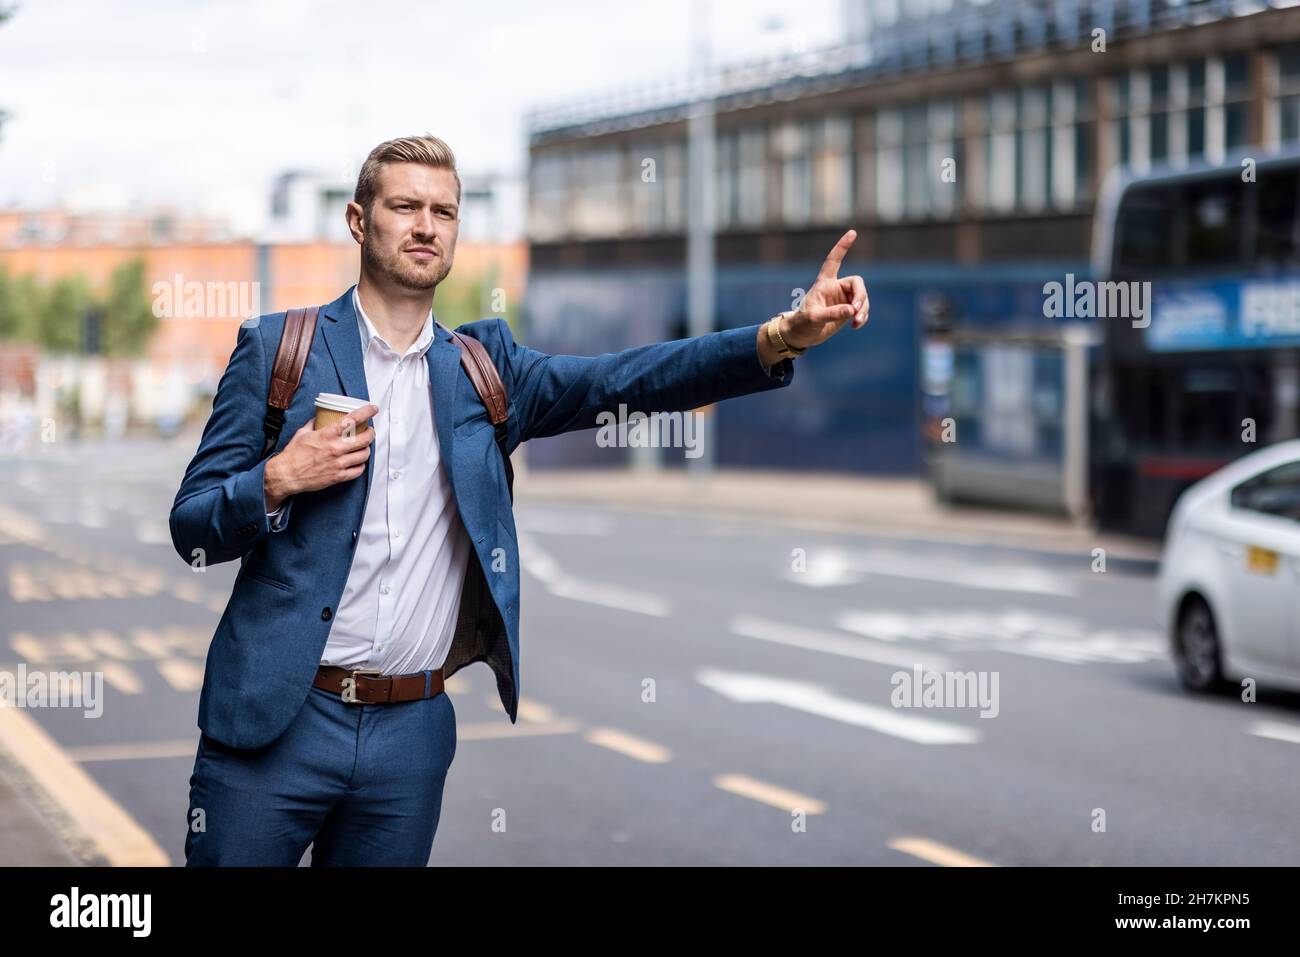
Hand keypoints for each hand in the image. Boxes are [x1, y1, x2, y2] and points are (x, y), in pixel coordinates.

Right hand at [265, 404, 378, 506]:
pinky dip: (361, 465)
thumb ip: (313, 423)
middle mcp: (336, 448)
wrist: (287, 475)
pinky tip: (357, 462)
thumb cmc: (293, 454)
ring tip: (364, 447)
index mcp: (327, 435)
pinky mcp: (338, 476)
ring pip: (364, 455)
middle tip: (369, 431)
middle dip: (371, 433)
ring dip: (366, 449)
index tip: (373, 409)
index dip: (366, 412)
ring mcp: (338, 463)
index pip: (353, 419)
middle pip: (365, 439)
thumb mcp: (302, 433)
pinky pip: (358, 471)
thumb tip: (319, 417)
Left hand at [782, 229, 868, 349]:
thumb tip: (852, 311)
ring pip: (862, 298)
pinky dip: (862, 317)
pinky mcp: (847, 311)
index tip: (853, 232)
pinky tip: (856, 326)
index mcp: (824, 283)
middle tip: (856, 311)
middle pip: (857, 283)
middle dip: (861, 296)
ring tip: (856, 323)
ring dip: (863, 309)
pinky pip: (861, 310)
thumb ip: (832, 313)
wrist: (800, 337)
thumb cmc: (801, 324)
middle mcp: (835, 288)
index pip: (834, 261)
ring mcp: (842, 299)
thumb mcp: (813, 318)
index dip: (842, 246)